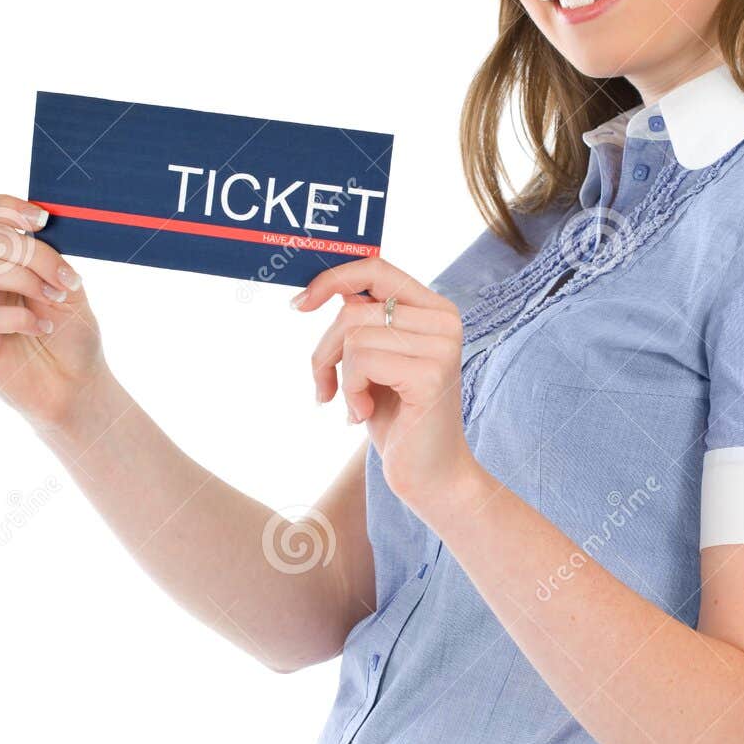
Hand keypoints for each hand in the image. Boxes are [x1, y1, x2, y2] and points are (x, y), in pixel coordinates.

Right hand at [0, 193, 109, 432]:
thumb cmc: (74, 333)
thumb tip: (42, 221)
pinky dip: (17, 318)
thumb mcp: (70, 286)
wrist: (79, 383)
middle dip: (32, 254)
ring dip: (21, 280)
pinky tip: (42, 327)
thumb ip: (51, 255)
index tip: (41, 220)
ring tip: (53, 301)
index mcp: (7, 257)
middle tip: (64, 281)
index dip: (4, 207)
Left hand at [291, 256, 475, 515]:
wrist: (430, 475)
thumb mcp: (376, 360)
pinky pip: (361, 361)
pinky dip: (350, 391)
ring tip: (353, 404)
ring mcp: (441, 345)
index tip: (299, 304)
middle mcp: (444, 321)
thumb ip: (363, 322)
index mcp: (434, 309)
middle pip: (353, 310)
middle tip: (325, 386)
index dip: (332, 279)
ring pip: (353, 335)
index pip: (376, 268)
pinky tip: (364, 415)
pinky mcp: (431, 373)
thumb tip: (325, 288)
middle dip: (325, 350)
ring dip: (338, 376)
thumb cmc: (398, 419)